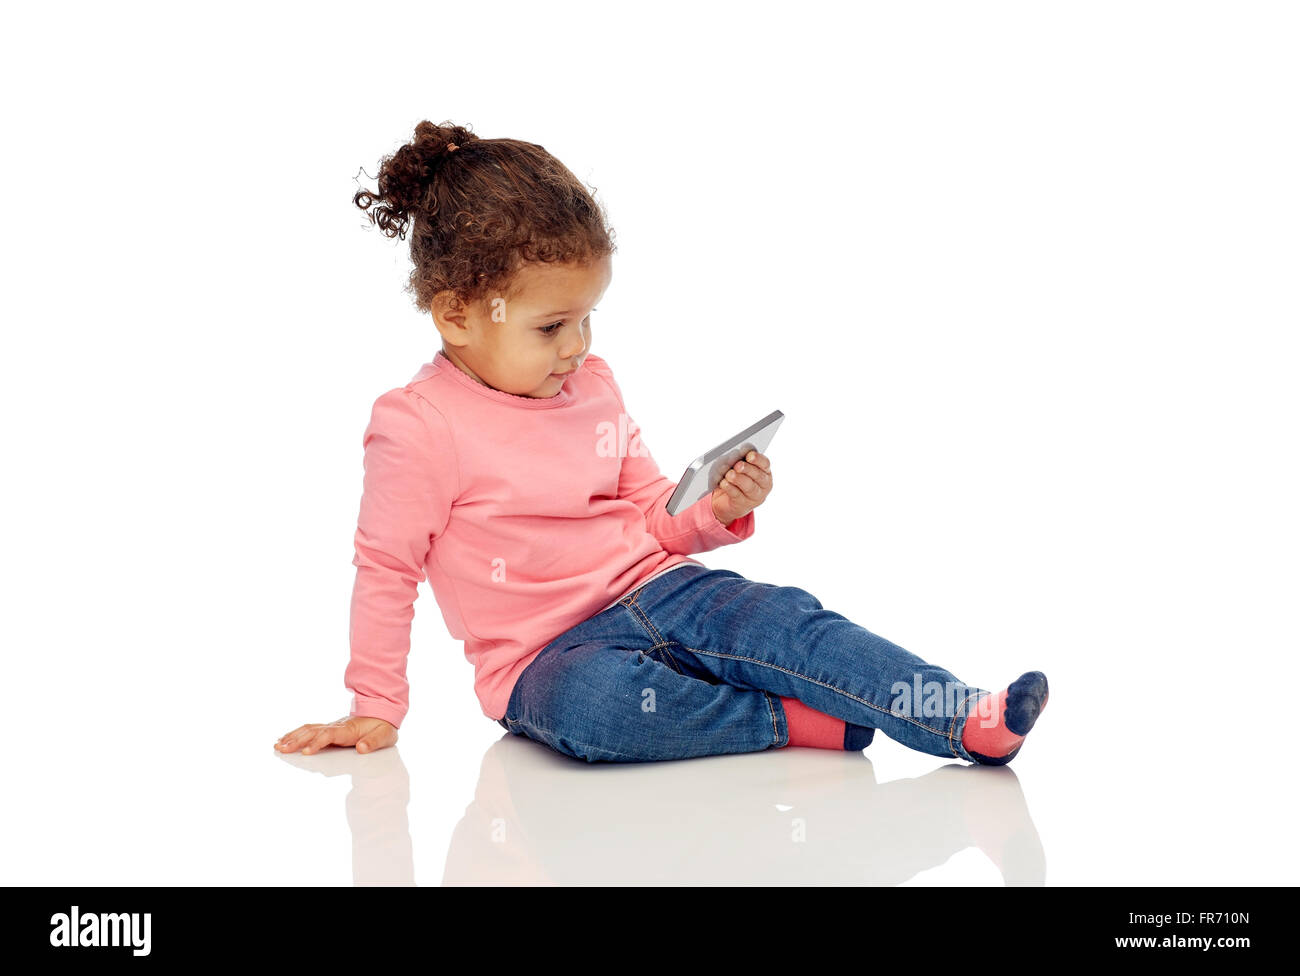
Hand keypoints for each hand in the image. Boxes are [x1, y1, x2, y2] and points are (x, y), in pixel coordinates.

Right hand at [275, 716, 396, 754]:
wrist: (383, 712)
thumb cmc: (383, 727)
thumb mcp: (385, 735)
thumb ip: (374, 742)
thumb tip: (362, 748)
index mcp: (349, 729)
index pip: (329, 735)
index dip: (317, 743)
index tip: (306, 752)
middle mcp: (337, 726)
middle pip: (313, 731)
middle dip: (296, 740)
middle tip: (281, 749)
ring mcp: (331, 726)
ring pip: (308, 729)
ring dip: (292, 737)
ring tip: (277, 745)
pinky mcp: (329, 729)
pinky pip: (309, 730)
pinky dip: (296, 734)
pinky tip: (285, 739)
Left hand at [712, 450, 771, 525]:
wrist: (728, 501)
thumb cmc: (736, 480)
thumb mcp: (740, 469)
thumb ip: (741, 462)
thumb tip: (735, 454)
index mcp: (765, 472)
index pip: (765, 464)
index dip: (758, 459)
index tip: (749, 455)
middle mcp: (763, 486)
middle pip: (758, 476)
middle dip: (748, 469)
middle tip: (738, 465)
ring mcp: (754, 497)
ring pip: (749, 487)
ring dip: (739, 479)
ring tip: (730, 474)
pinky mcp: (742, 505)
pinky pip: (737, 496)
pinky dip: (730, 488)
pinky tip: (724, 483)